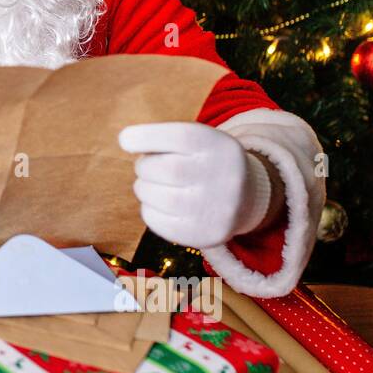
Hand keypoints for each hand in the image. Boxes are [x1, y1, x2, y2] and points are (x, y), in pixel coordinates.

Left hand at [118, 122, 272, 248]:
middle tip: (149, 167)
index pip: (180, 137)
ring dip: (144, 187)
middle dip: (144, 166)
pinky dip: (149, 209)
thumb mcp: (198, 140)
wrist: (246, 198)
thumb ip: (165, 137)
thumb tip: (127, 140)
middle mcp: (221, 178)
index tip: (126, 140)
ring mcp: (213, 210)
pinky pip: (154, 220)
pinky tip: (163, 205)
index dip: (146, 137)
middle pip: (161, 168)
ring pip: (153, 195)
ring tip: (157, 185)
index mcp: (219, 146)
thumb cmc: (205, 162)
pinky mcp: (203, 235)